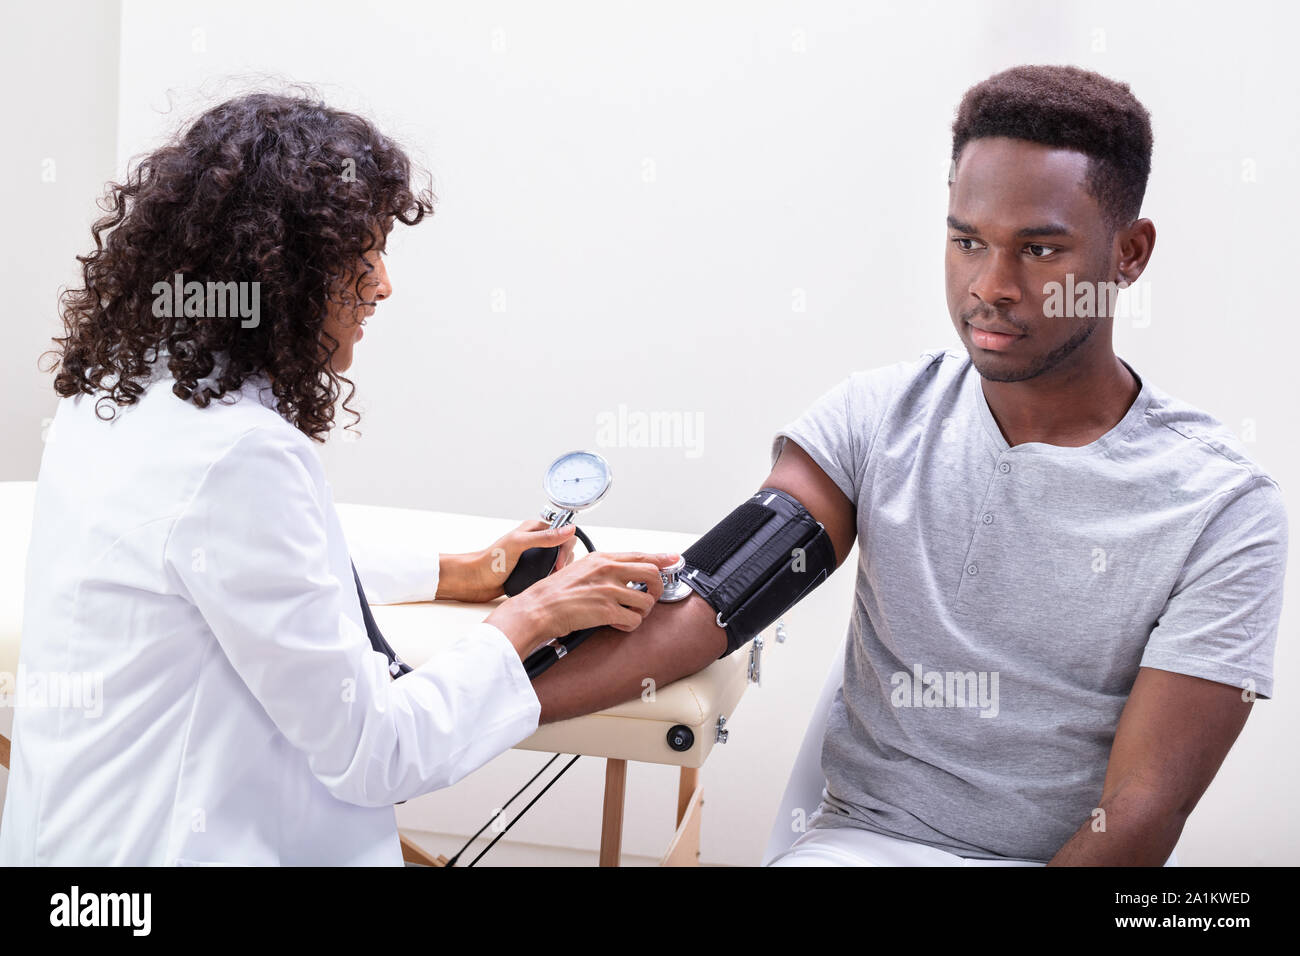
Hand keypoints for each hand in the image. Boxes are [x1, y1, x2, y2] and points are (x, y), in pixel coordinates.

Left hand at [436, 520, 577, 602]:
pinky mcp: (531, 571)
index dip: (567, 546)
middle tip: (556, 570)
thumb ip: (544, 537)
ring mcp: (534, 557)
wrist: (475, 581)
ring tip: (552, 578)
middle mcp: (536, 542)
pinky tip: (547, 584)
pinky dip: (552, 579)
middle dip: (565, 560)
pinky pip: (549, 573)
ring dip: (560, 570)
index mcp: (534, 529)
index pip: (563, 531)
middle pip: (564, 547)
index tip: (560, 561)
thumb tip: (569, 529)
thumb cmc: (490, 561)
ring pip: (558, 562)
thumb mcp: (518, 544)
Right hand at [485, 551, 680, 657]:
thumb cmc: (554, 592)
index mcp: (602, 559)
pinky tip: (617, 623)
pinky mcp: (607, 610)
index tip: (673, 559)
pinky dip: (629, 625)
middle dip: (656, 588)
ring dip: (641, 611)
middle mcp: (608, 571)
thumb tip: (620, 572)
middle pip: (652, 574)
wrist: (538, 608)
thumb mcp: (580, 568)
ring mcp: (608, 590)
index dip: (661, 559)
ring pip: (646, 600)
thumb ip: (602, 568)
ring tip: (628, 614)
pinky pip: (633, 620)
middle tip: (649, 596)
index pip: (640, 555)